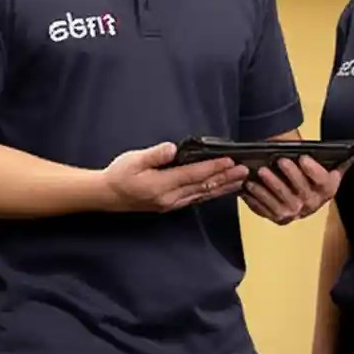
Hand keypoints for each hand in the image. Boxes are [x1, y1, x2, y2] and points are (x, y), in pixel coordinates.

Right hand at [102, 142, 249, 212]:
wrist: (108, 196)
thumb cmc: (119, 175)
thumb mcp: (133, 160)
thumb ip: (154, 155)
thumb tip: (173, 149)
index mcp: (161, 185)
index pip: (193, 174)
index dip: (213, 167)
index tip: (229, 161)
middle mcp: (170, 197)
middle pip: (203, 186)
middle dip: (226, 178)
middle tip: (245, 171)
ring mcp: (172, 203)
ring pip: (203, 194)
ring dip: (223, 187)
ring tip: (241, 180)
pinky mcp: (172, 205)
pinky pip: (197, 198)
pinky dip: (212, 192)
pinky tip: (221, 188)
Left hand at [241, 156, 345, 224]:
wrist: (295, 191)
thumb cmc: (303, 171)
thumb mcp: (315, 161)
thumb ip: (322, 156)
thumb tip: (330, 148)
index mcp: (327, 188)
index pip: (324, 181)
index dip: (314, 170)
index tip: (303, 157)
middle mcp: (313, 204)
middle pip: (304, 192)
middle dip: (292, 175)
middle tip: (280, 160)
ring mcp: (296, 213)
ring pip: (284, 202)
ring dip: (272, 186)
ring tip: (261, 172)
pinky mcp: (280, 218)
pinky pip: (267, 210)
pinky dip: (257, 199)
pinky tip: (249, 187)